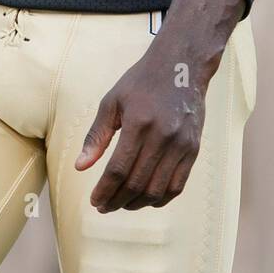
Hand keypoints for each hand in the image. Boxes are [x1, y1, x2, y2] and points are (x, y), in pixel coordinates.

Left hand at [75, 0, 243, 212]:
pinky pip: (177, 185)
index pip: (119, 169)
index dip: (105, 191)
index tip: (94, 201)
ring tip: (122, 204)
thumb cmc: (141, 81)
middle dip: (117, 201)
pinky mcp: (193, 149)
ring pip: (158, 190)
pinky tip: (146, 199)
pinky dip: (161, 199)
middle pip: (137, 183)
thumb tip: (80, 167)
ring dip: (137, 203)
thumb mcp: (112, 101)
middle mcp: (162, 137)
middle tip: (104, 206)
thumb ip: (97, 136)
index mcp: (138, 123)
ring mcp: (181, 145)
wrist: (181, 66)